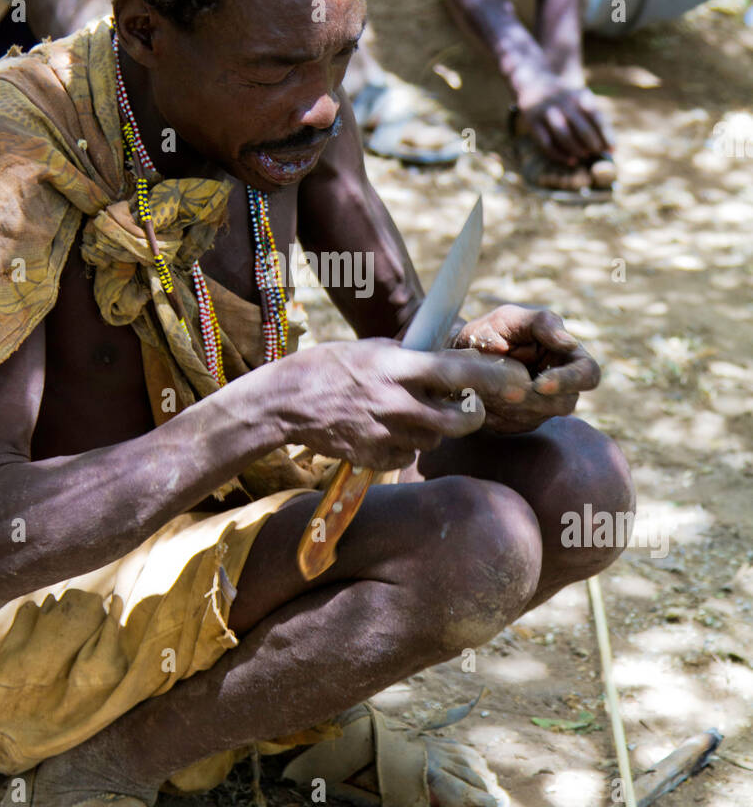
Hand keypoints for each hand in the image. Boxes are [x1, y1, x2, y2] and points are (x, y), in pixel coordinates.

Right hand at [285, 338, 532, 470]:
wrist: (286, 402)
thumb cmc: (330, 366)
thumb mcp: (373, 349)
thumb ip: (412, 356)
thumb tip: (451, 354)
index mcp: (399, 369)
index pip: (460, 371)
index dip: (496, 377)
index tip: (520, 380)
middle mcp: (397, 403)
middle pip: (461, 420)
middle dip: (474, 415)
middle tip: (472, 407)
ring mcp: (386, 434)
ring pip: (434, 438)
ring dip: (433, 427)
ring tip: (407, 411)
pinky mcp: (375, 457)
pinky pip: (408, 455)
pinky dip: (406, 444)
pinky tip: (384, 428)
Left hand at [452, 305, 599, 433]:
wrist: (456, 354)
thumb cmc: (488, 330)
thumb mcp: (511, 318)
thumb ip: (542, 324)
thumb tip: (570, 343)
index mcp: (566, 356)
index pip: (588, 374)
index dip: (569, 381)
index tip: (539, 383)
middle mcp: (561, 386)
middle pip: (566, 403)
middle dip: (536, 400)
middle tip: (506, 392)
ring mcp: (541, 407)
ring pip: (539, 417)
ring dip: (513, 406)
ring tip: (486, 389)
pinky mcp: (520, 422)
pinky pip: (515, 426)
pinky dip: (497, 414)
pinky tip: (480, 399)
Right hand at [517, 75, 611, 164]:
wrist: (535, 83)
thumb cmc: (566, 99)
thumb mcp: (581, 99)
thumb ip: (594, 119)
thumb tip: (610, 148)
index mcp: (579, 95)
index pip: (596, 117)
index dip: (606, 135)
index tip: (612, 149)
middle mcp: (563, 102)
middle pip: (581, 127)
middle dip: (592, 143)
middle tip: (598, 154)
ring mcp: (546, 111)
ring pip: (563, 134)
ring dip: (576, 148)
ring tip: (585, 156)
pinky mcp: (532, 121)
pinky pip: (546, 142)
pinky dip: (559, 154)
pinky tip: (570, 161)